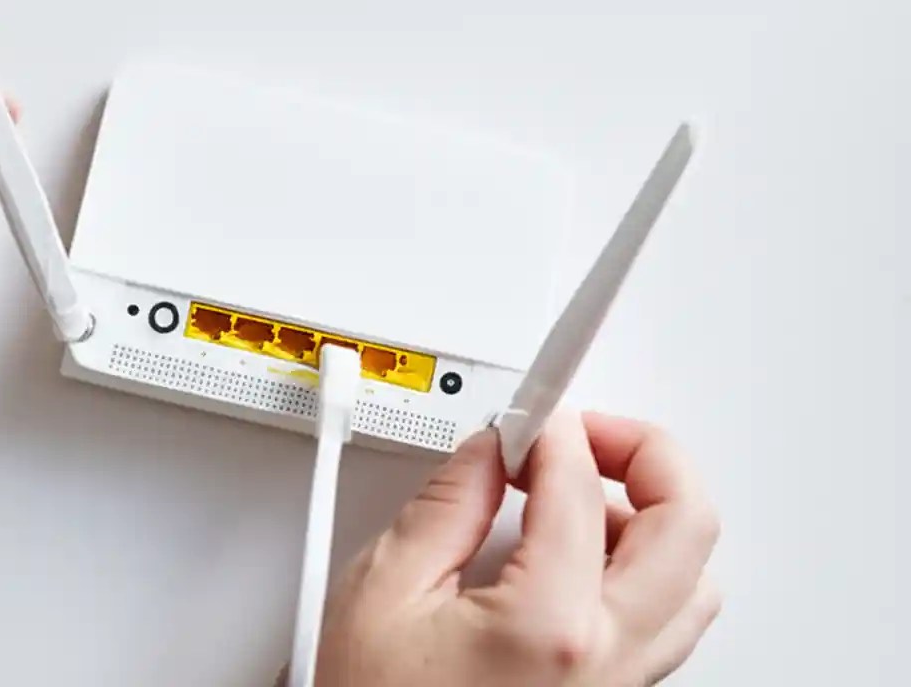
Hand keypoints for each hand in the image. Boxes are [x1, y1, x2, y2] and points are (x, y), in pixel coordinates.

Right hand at [312, 411, 720, 685]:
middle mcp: (606, 664)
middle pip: (687, 526)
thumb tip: (485, 453)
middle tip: (589, 436)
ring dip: (654, 518)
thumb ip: (443, 507)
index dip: (549, 431)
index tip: (526, 416)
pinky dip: (646, 571)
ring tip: (587, 496)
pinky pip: (667, 625)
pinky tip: (586, 556)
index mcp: (548, 628)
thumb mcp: (382, 593)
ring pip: (696, 582)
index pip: (577, 488)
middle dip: (645, 455)